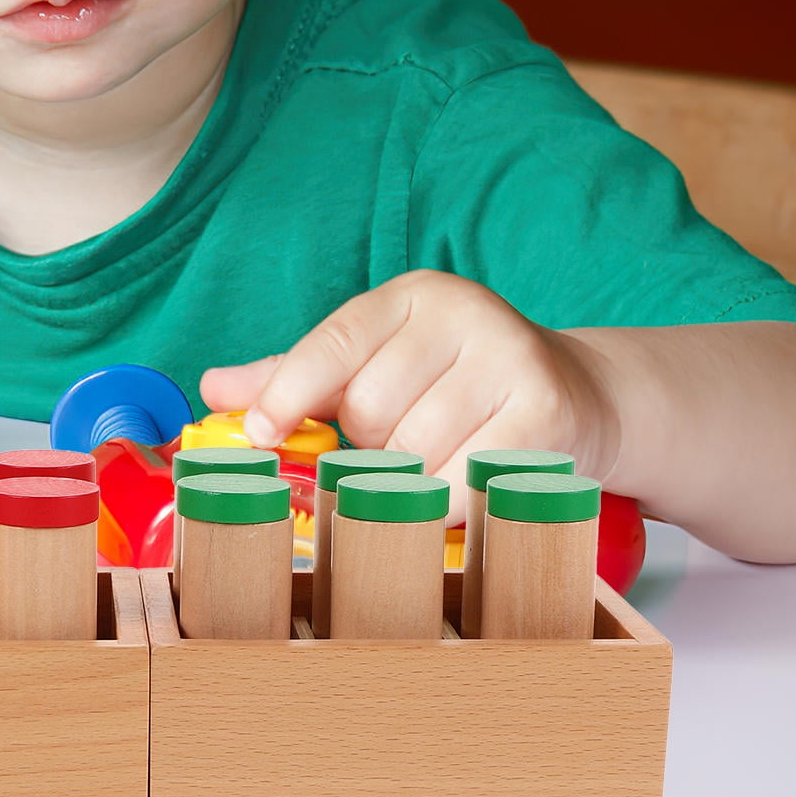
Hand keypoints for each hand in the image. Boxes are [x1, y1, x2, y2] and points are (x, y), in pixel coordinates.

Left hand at [199, 270, 621, 524]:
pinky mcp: (545, 413)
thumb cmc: (455, 385)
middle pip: (370, 409)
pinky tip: (465, 479)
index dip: (288, 393)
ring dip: (412, 476)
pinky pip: (462, 480)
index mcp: (413, 296)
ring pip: (414, 451)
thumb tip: (216, 389)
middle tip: (399, 444)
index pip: (334, 344)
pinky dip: (447, 500)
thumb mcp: (379, 364)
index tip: (259, 435)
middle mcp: (465, 313)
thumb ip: (299, 376)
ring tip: (440, 456)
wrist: (579, 396)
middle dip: (370, 446)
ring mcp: (510, 359)